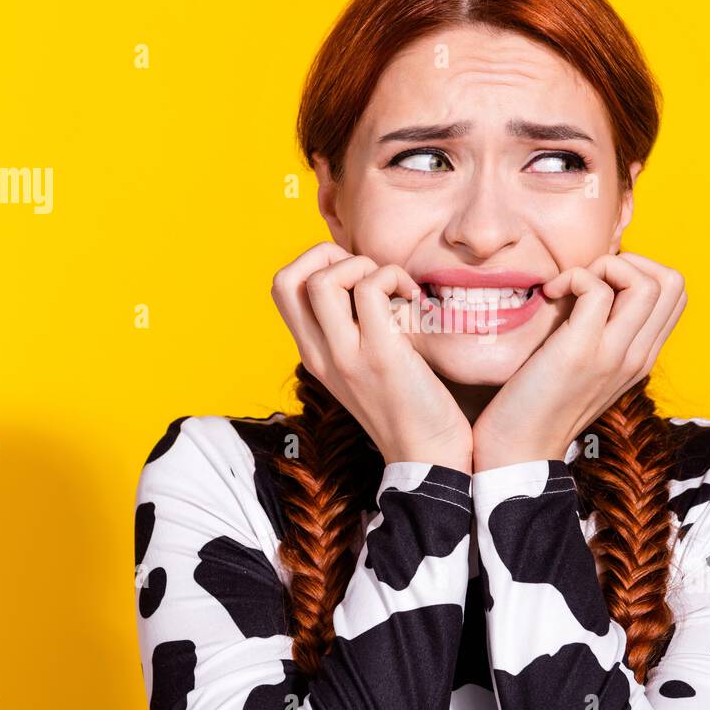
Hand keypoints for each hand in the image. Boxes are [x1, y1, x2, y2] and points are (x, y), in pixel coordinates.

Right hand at [270, 242, 472, 471]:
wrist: (427, 455)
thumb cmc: (405, 404)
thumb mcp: (362, 364)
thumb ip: (351, 327)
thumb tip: (361, 277)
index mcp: (312, 353)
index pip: (282, 288)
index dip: (314, 261)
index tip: (354, 274)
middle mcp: (319, 354)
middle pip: (286, 278)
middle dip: (328, 253)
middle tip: (368, 274)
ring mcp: (345, 356)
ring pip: (325, 279)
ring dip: (366, 266)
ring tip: (394, 288)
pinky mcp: (380, 357)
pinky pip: (371, 290)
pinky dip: (395, 279)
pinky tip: (414, 300)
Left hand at [471, 252, 686, 470]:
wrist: (518, 449)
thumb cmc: (541, 401)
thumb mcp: (585, 362)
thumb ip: (601, 328)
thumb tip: (592, 280)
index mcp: (642, 357)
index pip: (676, 294)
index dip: (641, 270)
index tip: (600, 281)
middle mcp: (638, 355)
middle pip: (674, 282)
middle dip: (628, 260)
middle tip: (588, 278)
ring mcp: (614, 354)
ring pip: (647, 281)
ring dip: (603, 266)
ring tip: (570, 286)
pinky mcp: (582, 351)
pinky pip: (596, 288)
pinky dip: (572, 277)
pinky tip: (548, 294)